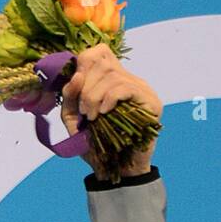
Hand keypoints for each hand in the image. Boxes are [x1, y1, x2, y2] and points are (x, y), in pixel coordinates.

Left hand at [60, 43, 161, 178]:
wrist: (113, 169)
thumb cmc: (94, 145)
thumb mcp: (73, 120)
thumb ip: (70, 97)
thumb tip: (76, 75)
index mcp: (109, 79)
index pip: (98, 51)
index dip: (84, 63)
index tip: (76, 86)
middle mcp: (127, 79)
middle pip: (102, 63)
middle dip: (85, 87)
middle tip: (84, 111)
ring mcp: (141, 89)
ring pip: (112, 76)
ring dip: (94, 97)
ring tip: (92, 118)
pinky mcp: (151, 102)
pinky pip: (126, 88)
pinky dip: (110, 99)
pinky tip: (103, 113)